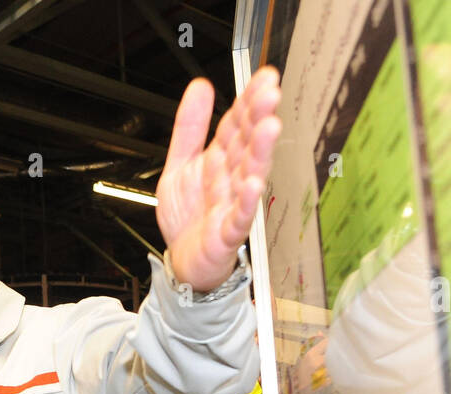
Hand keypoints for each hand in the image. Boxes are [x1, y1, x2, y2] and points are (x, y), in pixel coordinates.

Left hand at [155, 67, 281, 291]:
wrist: (182, 261)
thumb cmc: (188, 217)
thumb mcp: (179, 164)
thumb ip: (190, 127)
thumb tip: (201, 87)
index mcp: (219, 159)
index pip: (236, 124)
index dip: (248, 101)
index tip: (264, 77)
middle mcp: (230, 178)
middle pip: (246, 144)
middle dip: (259, 118)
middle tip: (271, 93)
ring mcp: (232, 204)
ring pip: (250, 174)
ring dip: (261, 151)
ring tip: (270, 128)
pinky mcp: (228, 232)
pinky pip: (240, 216)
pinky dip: (246, 201)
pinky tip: (252, 183)